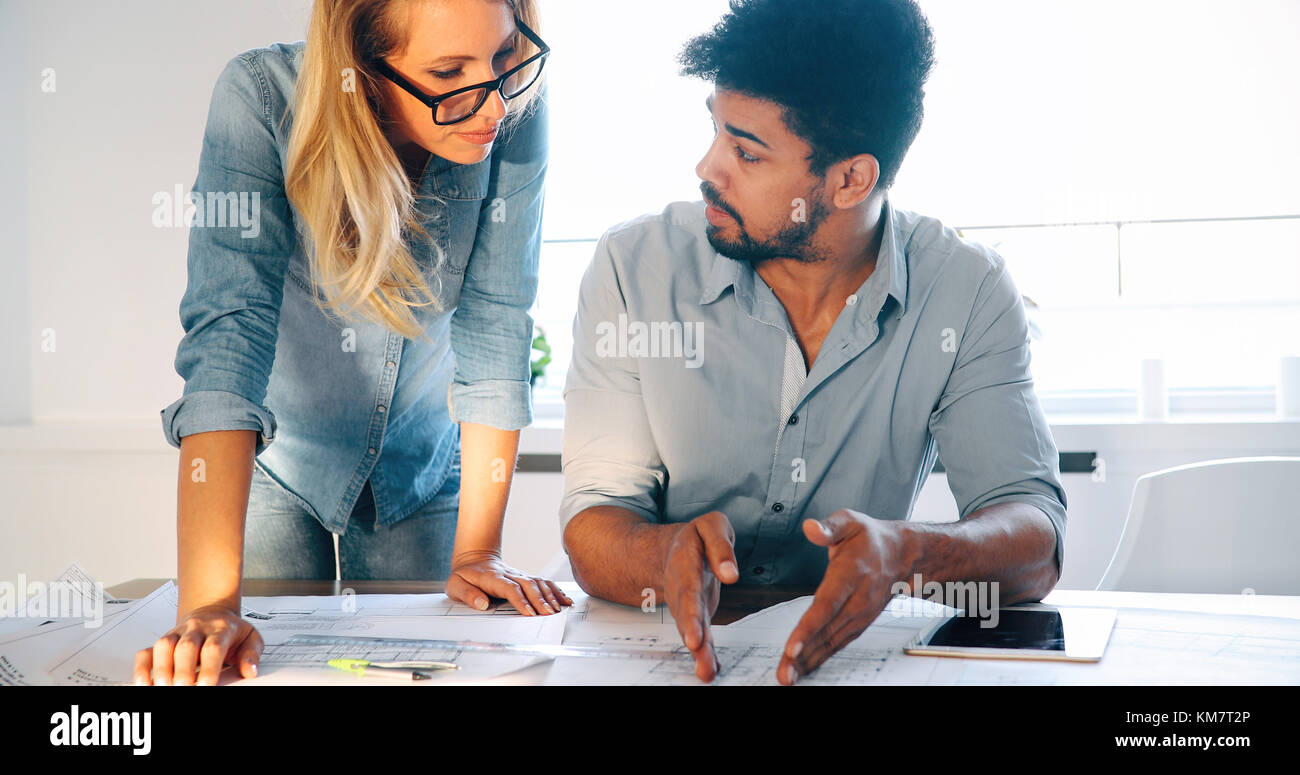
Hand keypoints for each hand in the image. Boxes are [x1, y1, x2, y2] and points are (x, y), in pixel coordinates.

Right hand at [134, 604, 262, 685]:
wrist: (212, 611)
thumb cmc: (230, 631)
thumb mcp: (250, 638)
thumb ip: (251, 654)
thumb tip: (250, 671)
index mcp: (220, 629)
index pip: (213, 648)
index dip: (208, 668)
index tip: (205, 685)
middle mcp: (196, 629)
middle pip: (186, 647)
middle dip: (183, 670)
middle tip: (183, 688)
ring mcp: (177, 634)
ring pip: (164, 646)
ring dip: (162, 669)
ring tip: (164, 687)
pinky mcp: (162, 641)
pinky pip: (146, 652)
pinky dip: (142, 668)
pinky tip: (144, 684)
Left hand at [446, 550, 572, 614]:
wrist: (474, 558)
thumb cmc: (464, 576)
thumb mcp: (455, 585)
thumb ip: (467, 594)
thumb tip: (481, 604)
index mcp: (492, 578)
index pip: (509, 588)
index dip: (521, 600)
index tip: (529, 612)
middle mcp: (508, 574)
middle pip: (528, 585)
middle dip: (540, 600)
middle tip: (549, 614)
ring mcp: (518, 574)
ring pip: (538, 582)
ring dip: (549, 595)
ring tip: (558, 608)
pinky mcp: (524, 577)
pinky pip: (542, 581)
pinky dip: (554, 590)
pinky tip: (564, 599)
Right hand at [663, 511, 739, 682]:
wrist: (673, 549)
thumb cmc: (697, 537)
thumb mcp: (711, 525)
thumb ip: (721, 546)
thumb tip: (731, 574)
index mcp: (685, 563)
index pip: (688, 589)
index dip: (691, 614)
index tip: (695, 637)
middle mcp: (681, 589)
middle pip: (686, 615)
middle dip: (692, 636)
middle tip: (698, 653)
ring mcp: (686, 605)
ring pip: (691, 630)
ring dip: (699, 652)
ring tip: (706, 672)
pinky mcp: (695, 616)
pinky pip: (700, 635)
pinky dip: (705, 653)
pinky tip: (712, 669)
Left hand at [778, 509, 907, 684]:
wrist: (904, 555)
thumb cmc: (870, 538)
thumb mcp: (850, 521)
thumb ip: (829, 527)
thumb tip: (810, 527)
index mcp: (851, 574)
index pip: (827, 604)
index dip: (809, 627)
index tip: (792, 647)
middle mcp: (857, 600)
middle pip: (827, 631)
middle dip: (803, 656)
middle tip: (783, 674)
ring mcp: (860, 615)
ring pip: (832, 643)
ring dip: (809, 663)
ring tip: (787, 678)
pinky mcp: (858, 624)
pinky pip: (838, 644)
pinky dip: (820, 659)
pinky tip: (803, 671)